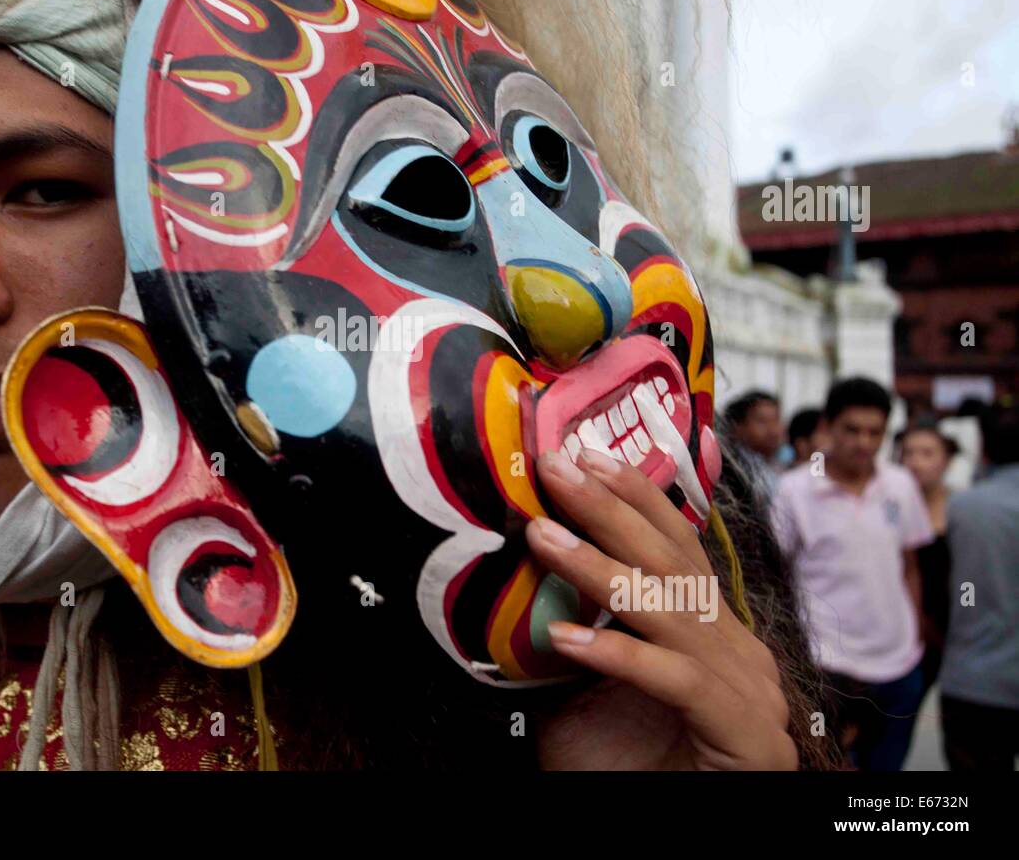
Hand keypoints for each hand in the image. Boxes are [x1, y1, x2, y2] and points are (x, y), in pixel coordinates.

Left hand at [527, 449, 797, 769]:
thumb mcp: (595, 694)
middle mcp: (739, 651)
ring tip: (541, 534)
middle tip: (558, 464)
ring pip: (670, 611)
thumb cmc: (634, 772)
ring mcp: (748, 689)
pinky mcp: (741, 732)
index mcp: (714, 632)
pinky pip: (672, 680)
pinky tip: (563, 638)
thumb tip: (527, 589)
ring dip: (598, 569)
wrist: (683, 835)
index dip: (633, 496)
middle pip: (674, 562)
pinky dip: (617, 655)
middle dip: (612, 508)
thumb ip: (579, 640)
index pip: (677, 547)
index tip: (583, 453)